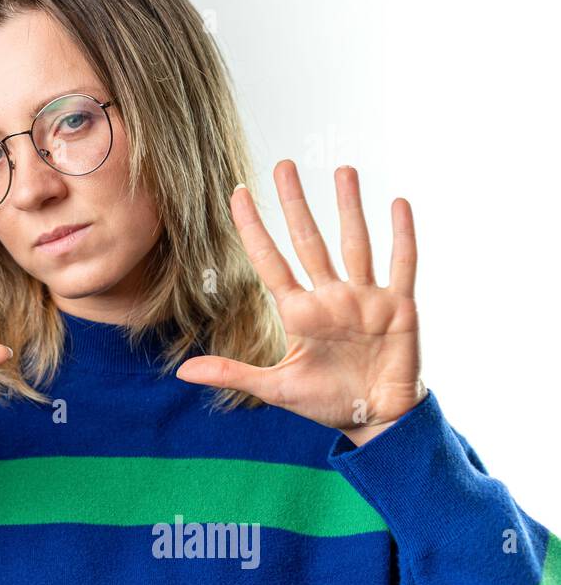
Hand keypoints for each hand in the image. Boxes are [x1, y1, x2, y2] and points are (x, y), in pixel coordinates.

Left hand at [175, 161, 425, 447]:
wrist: (375, 419)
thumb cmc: (326, 402)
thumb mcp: (275, 388)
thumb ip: (232, 374)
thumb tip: (182, 372)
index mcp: (299, 311)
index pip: (270, 260)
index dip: (253, 228)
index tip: (238, 193)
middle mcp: (330, 296)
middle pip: (309, 240)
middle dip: (295, 203)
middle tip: (283, 165)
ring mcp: (365, 298)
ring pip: (355, 242)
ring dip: (349, 207)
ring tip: (342, 170)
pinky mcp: (399, 307)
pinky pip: (402, 264)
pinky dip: (402, 235)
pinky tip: (397, 203)